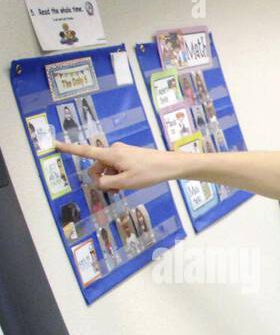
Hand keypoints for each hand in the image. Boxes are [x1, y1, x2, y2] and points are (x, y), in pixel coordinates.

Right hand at [54, 139, 178, 191]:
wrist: (170, 165)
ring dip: (112, 179)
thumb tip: (95, 182)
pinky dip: (119, 175)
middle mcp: (113, 150)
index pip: (85, 152)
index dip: (69, 149)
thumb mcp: (125, 182)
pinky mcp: (128, 155)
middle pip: (97, 166)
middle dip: (103, 179)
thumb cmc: (149, 173)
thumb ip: (106, 184)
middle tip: (116, 190)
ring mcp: (121, 152)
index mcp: (110, 154)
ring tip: (126, 186)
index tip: (54, 144)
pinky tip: (131, 181)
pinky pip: (117, 167)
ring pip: (108, 168)